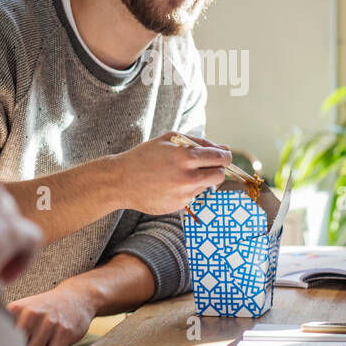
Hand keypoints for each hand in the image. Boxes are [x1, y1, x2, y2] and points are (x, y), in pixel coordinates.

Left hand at [7, 282, 95, 345]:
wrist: (77, 297)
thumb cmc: (46, 308)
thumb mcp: (25, 310)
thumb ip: (10, 326)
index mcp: (17, 309)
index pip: (1, 339)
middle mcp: (31, 314)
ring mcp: (49, 323)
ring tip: (44, 342)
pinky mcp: (65, 332)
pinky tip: (55, 343)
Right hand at [111, 131, 230, 214]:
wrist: (120, 181)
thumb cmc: (145, 156)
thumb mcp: (169, 139)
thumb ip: (198, 141)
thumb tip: (222, 148)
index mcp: (185, 156)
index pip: (220, 158)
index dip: (225, 156)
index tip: (225, 156)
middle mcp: (187, 177)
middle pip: (219, 175)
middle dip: (218, 169)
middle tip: (210, 165)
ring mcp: (183, 194)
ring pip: (206, 186)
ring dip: (201, 179)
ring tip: (181, 173)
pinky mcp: (178, 206)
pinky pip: (192, 196)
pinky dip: (187, 189)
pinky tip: (171, 184)